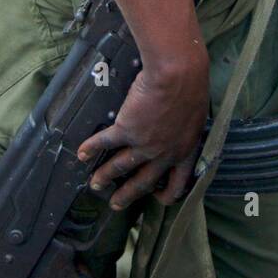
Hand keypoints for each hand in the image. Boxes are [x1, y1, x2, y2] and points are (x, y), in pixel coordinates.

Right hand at [77, 50, 209, 210]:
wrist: (178, 73)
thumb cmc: (192, 85)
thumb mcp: (196, 113)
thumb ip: (185, 127)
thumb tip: (178, 126)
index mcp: (186, 150)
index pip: (177, 183)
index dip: (166, 194)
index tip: (157, 197)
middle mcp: (164, 153)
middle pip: (143, 182)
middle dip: (128, 195)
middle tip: (116, 203)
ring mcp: (144, 144)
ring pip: (121, 167)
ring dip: (105, 175)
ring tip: (95, 183)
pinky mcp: (127, 130)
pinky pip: (106, 142)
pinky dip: (91, 148)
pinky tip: (82, 152)